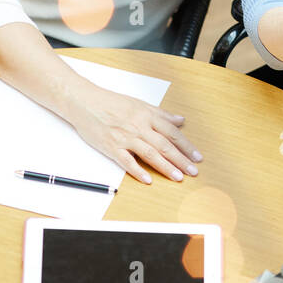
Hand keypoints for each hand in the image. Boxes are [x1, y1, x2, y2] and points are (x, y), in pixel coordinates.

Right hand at [64, 83, 201, 185]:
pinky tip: (148, 179)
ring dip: (165, 167)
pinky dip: (138, 171)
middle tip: (193, 171)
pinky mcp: (111, 146)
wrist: (85, 102)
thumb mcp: (139, 104)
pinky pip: (127, 161)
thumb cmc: (111, 102)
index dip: (186, 146)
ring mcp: (125, 137)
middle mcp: (139, 126)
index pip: (172, 133)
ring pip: (150, 154)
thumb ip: (161, 114)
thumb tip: (180, 120)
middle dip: (181, 160)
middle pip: (165, 145)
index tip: (197, 157)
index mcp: (147, 115)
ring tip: (178, 177)